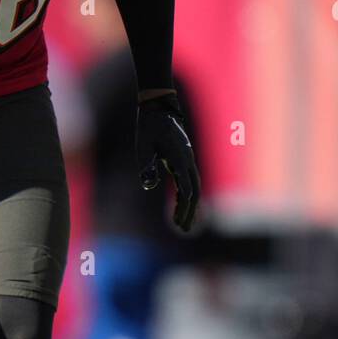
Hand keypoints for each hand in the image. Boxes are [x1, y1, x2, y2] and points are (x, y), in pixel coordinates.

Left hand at [136, 94, 200, 232]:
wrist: (159, 108)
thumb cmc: (148, 127)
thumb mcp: (143, 146)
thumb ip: (146, 165)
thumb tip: (148, 184)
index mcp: (179, 158)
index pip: (186, 188)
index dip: (183, 207)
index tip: (178, 223)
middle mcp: (188, 161)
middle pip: (194, 192)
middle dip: (189, 212)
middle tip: (182, 230)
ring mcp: (188, 160)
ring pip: (193, 187)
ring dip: (189, 206)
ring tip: (181, 224)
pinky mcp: (183, 160)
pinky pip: (187, 181)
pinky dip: (185, 196)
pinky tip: (179, 205)